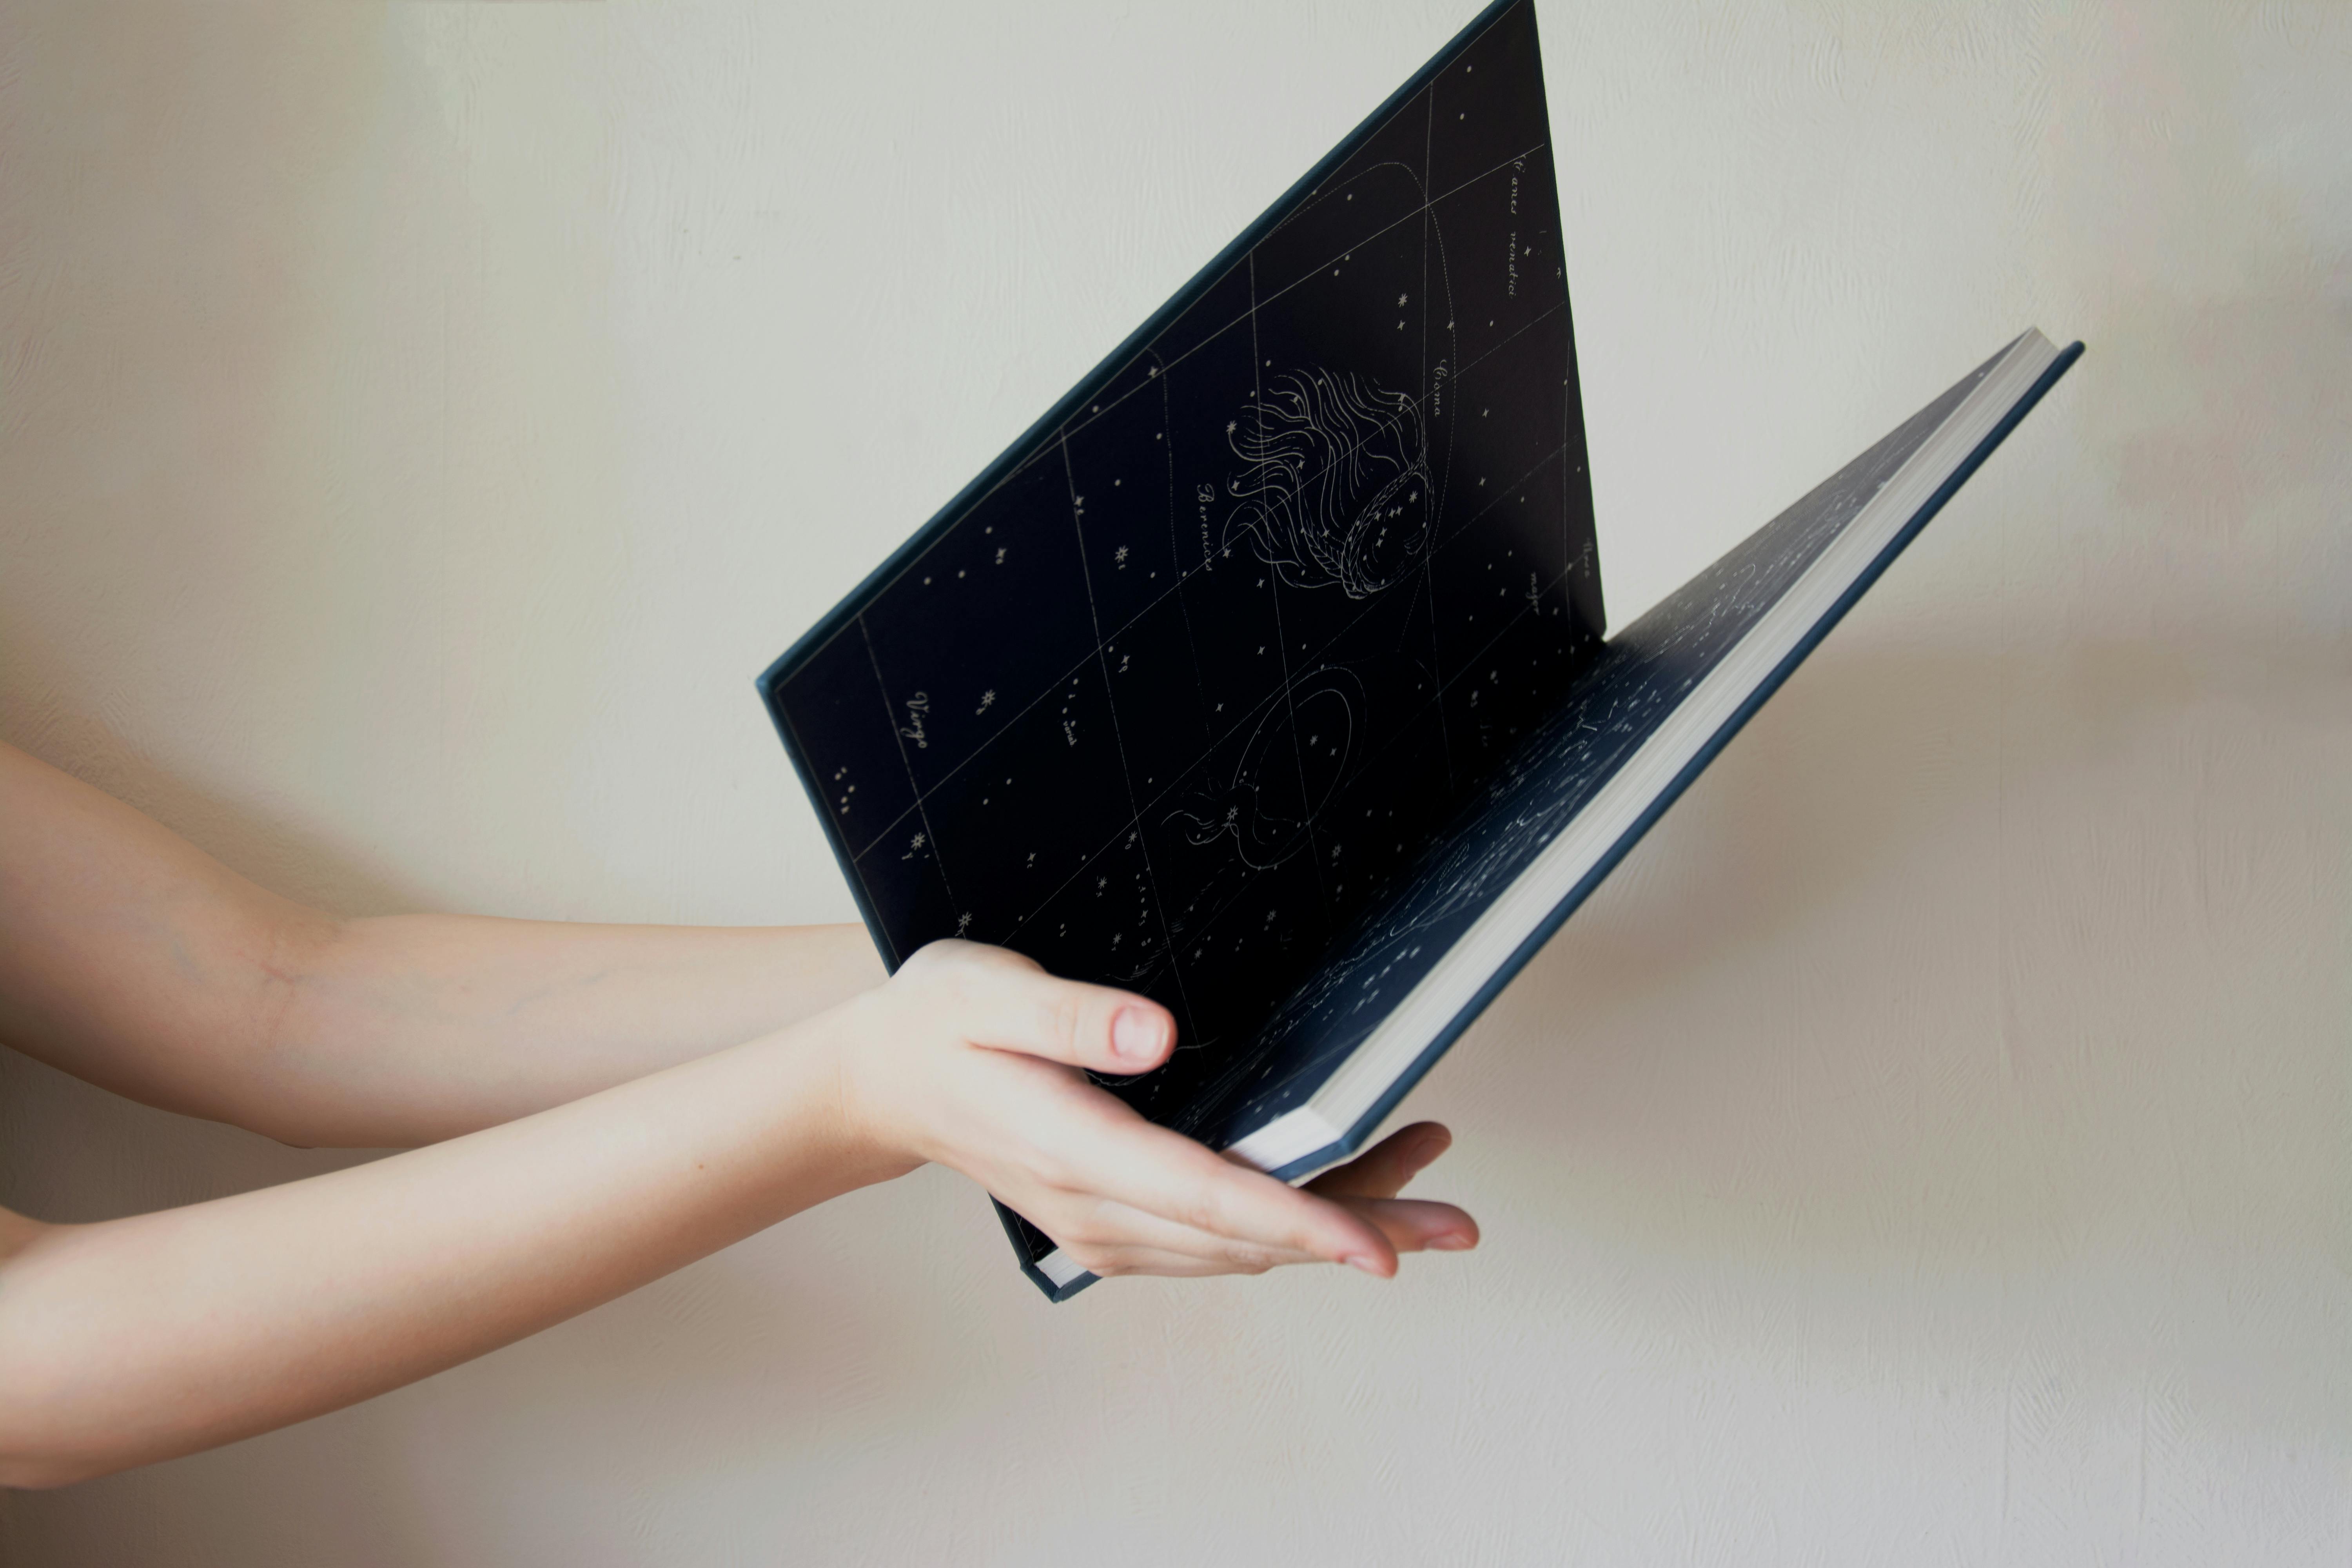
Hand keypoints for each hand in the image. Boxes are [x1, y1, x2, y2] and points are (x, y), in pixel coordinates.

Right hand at [825, 941, 1477, 1280]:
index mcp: (1073, 1151)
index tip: (1383, 1250)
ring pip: (1240, 1247)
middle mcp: (1096, 1208)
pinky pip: (1214, 1240)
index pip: (1210, 1199)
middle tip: (1456, 1220)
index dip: (1304, 1222)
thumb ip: (1073, 1017)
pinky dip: (1286, 1223)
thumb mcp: (988, 992)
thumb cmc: (937, 1022)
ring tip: (1427, 1186)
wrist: (881, 1080)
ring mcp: (1104, 1226)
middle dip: (1359, 1227)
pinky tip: (1338, 1190)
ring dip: (1335, 1222)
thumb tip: (1155, 1036)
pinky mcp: (1114, 1224)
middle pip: (1248, 1237)